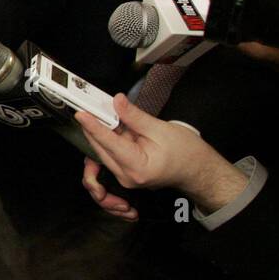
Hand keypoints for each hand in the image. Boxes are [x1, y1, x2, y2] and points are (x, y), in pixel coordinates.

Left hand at [75, 93, 247, 213]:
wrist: (197, 170)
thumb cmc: (186, 153)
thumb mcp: (160, 129)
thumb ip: (135, 117)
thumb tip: (117, 102)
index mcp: (137, 167)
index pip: (109, 143)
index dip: (93, 126)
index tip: (81, 114)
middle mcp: (127, 177)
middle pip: (101, 148)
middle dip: (94, 127)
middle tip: (88, 107)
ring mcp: (125, 177)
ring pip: (104, 151)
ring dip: (103, 132)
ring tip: (106, 114)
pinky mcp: (125, 173)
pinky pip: (111, 153)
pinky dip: (111, 139)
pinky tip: (115, 126)